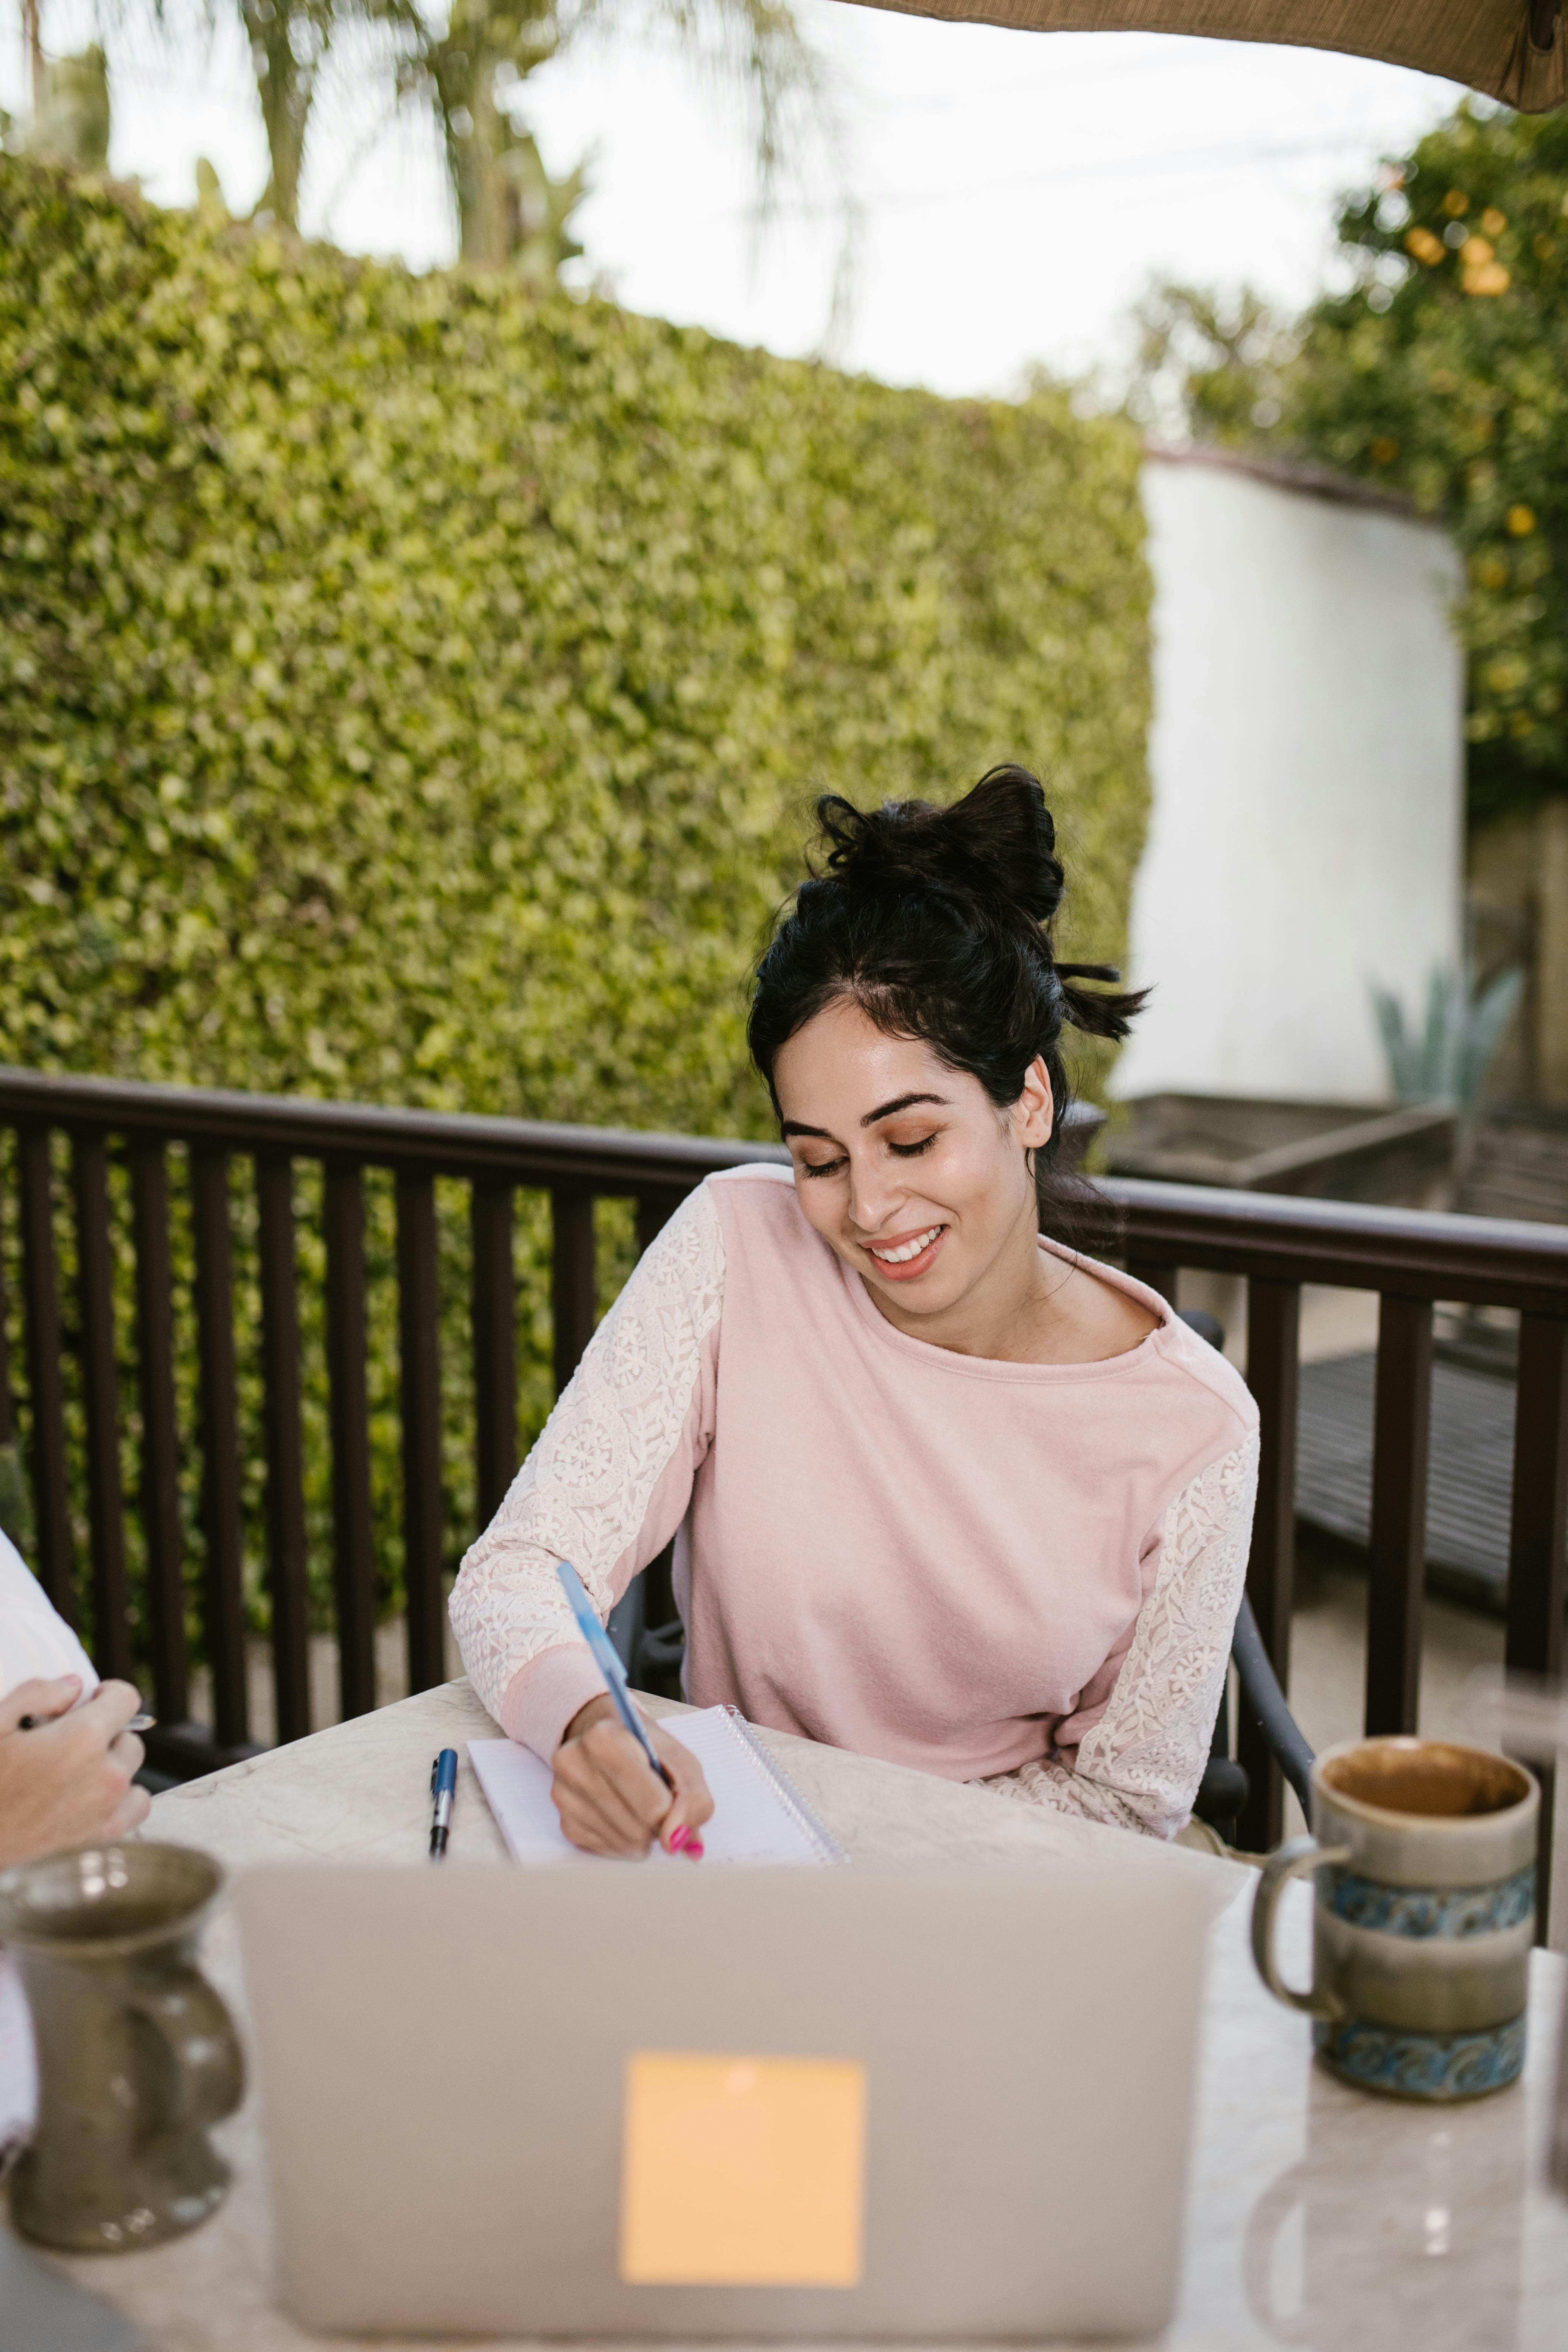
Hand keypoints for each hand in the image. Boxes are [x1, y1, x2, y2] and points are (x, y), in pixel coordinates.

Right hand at [0, 1676, 150, 1871]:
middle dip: (105, 1732)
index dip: (108, 1693)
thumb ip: (38, 1693)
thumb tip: (75, 1686)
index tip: (90, 1700)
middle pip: (129, 1737)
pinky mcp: (102, 1835)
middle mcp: (106, 1773)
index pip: (127, 1699)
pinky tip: (95, 1794)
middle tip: (68, 1741)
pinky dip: (124, 1798)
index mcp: (83, 1738)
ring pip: (133, 1770)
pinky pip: (138, 1806)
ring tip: (78, 1769)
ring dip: (114, 1764)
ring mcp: (108, 1807)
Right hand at [551, 1696, 713, 1859]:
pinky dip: (625, 1842)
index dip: (674, 1809)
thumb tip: (675, 1842)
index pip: (653, 1803)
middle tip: (658, 1802)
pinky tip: (624, 1817)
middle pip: (639, 1827)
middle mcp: (574, 1764)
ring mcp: (564, 1796)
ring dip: (644, 1836)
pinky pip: (608, 1851)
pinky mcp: (565, 1823)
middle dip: (658, 1823)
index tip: (673, 1797)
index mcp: (604, 1738)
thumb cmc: (648, 1751)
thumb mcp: (683, 1762)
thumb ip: (693, 1801)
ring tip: (641, 1809)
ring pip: (624, 1843)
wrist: (607, 1744)